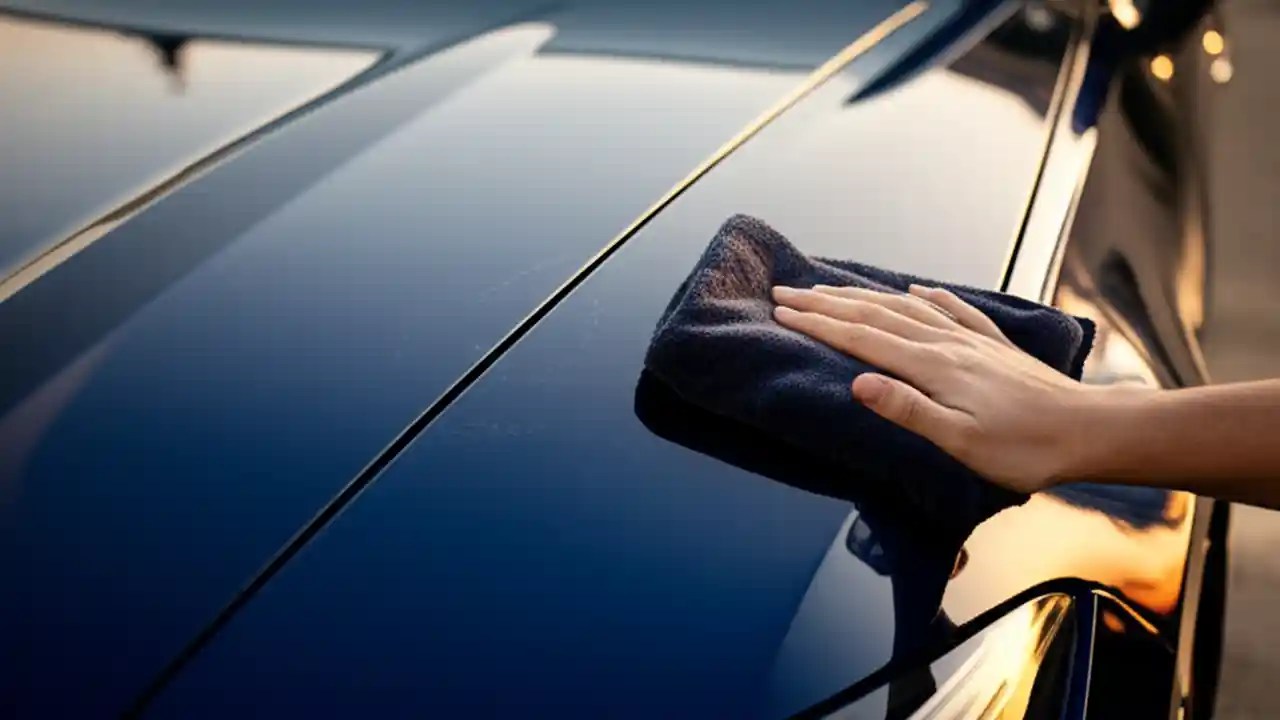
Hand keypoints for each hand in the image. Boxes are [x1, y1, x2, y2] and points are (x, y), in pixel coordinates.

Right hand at [770, 283, 1120, 493]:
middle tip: (787, 292)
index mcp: (932, 367)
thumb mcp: (960, 441)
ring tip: (832, 288)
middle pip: (875, 315)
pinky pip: (951, 310)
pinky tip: (916, 291)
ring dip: (864, 296)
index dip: (818, 324)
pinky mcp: (992, 345)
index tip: (782, 312)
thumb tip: (858, 382)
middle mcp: (946, 343)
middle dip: (827, 302)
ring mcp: (970, 340)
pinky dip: (926, 297)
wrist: (1088, 430)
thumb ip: (907, 409)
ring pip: (905, 308)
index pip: (861, 339)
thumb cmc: (1024, 448)